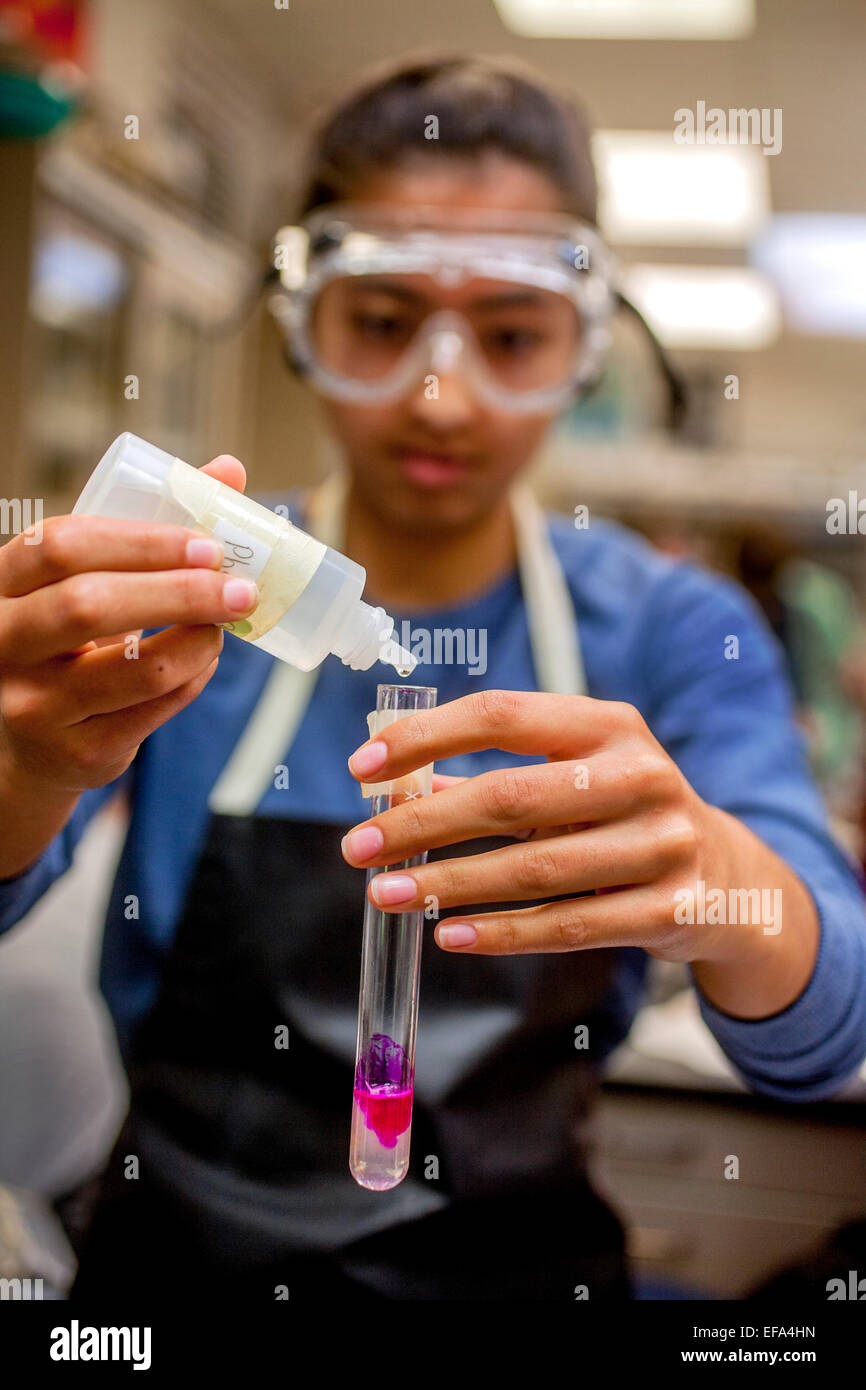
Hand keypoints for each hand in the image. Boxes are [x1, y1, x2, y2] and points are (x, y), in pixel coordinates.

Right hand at [0, 454, 257, 793]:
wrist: (32, 742)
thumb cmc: (68, 641)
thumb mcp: (92, 579)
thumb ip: (151, 527)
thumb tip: (228, 471)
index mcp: (0, 585)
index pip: (57, 546)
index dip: (138, 541)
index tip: (204, 544)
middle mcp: (2, 645)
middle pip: (88, 606)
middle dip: (179, 592)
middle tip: (239, 588)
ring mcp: (34, 706)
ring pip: (135, 669)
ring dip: (198, 641)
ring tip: (223, 624)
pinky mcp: (77, 752)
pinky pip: (155, 709)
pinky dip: (193, 679)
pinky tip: (203, 658)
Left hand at [340, 689, 789, 973]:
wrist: (728, 876)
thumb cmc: (622, 814)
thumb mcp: (572, 777)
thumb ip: (492, 778)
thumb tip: (395, 790)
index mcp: (608, 725)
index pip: (502, 715)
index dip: (426, 737)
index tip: (361, 767)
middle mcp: (641, 775)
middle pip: (512, 796)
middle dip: (423, 823)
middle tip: (358, 847)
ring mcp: (662, 843)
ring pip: (535, 869)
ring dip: (449, 883)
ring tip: (386, 894)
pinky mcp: (670, 909)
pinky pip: (570, 926)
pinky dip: (503, 933)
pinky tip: (450, 936)